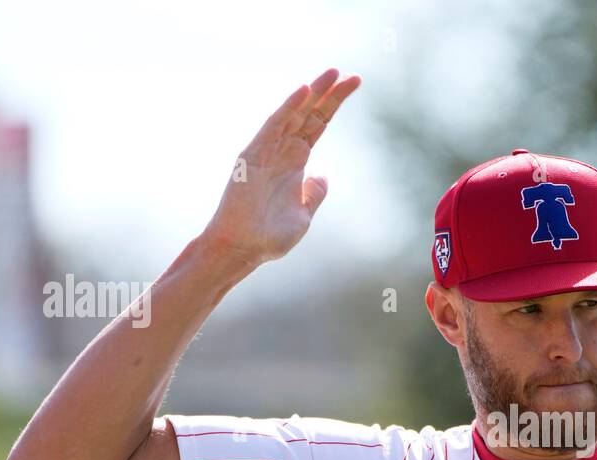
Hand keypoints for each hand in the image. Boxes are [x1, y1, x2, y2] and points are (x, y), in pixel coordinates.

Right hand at [202, 68, 360, 267]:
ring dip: (312, 93)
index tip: (353, 84)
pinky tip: (304, 91)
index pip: (318, 124)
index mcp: (295, 161)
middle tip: (350, 75)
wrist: (243, 249)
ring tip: (333, 73)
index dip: (334, 104)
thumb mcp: (303, 214)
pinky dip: (288, 108)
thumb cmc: (269, 236)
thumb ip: (313, 193)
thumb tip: (322, 176)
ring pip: (293, 114)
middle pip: (309, 114)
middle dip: (329, 94)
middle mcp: (282, 150)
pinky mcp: (253, 155)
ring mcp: (267, 150)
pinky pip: (273, 126)